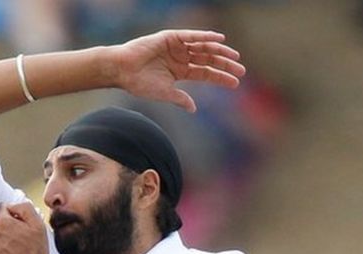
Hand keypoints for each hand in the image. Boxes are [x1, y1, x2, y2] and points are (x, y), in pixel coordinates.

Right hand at [109, 30, 245, 112]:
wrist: (121, 70)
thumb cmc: (138, 83)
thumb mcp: (164, 93)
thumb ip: (180, 98)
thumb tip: (193, 108)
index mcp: (179, 72)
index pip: (205, 73)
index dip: (220, 77)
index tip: (236, 83)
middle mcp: (180, 58)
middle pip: (207, 60)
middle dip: (224, 64)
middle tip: (241, 70)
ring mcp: (176, 47)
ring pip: (202, 48)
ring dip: (219, 51)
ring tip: (234, 57)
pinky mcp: (170, 37)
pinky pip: (190, 36)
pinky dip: (204, 37)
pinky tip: (219, 40)